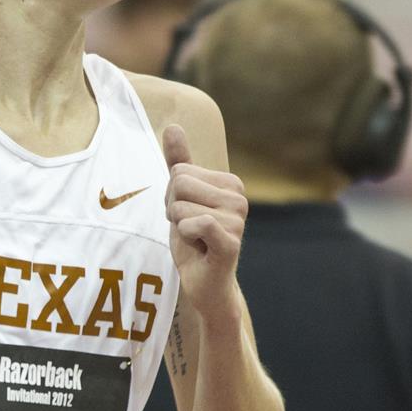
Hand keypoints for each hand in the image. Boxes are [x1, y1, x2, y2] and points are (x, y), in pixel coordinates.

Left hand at [163, 124, 247, 317]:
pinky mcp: (230, 242)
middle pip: (179, 183)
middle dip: (173, 209)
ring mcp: (237, 220)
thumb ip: (179, 163)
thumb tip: (172, 126)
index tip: (187, 216)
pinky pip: (195, 224)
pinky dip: (186, 236)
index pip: (179, 171)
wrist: (204, 284)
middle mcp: (239, 198)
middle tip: (189, 229)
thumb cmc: (194, 241)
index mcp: (230, 183)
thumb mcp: (182, 198)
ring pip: (182, 205)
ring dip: (179, 226)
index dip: (172, 196)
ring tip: (195, 240)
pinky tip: (198, 248)